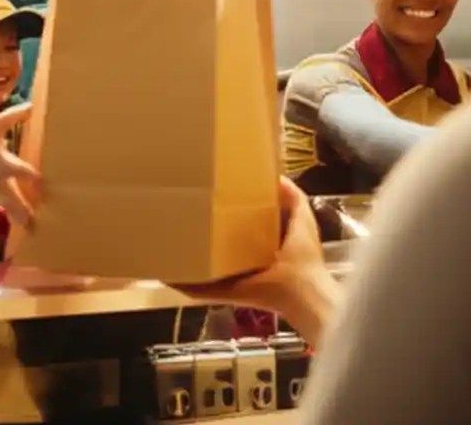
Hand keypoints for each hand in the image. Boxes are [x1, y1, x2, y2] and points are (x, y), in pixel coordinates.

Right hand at [0, 104, 39, 226]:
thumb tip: (31, 106)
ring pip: (14, 213)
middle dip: (29, 211)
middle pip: (16, 202)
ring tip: (45, 230)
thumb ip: (11, 116)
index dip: (35, 177)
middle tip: (51, 219)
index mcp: (2, 163)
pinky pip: (12, 215)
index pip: (22, 172)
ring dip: (28, 221)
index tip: (48, 182)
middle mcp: (1, 183)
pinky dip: (22, 222)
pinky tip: (36, 232)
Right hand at [177, 178, 339, 342]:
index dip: (231, 214)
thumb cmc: (302, 255)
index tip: (215, 196)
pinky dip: (184, 285)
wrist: (302, 292)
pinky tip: (168, 275)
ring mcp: (235, 281)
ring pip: (208, 269)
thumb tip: (276, 176)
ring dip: (192, 259)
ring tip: (172, 243)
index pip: (244, 229)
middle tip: (188, 214)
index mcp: (266, 247)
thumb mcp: (301, 218)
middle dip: (208, 233)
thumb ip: (292, 197)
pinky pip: (200, 290)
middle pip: (222, 247)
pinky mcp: (225, 294)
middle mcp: (249, 265)